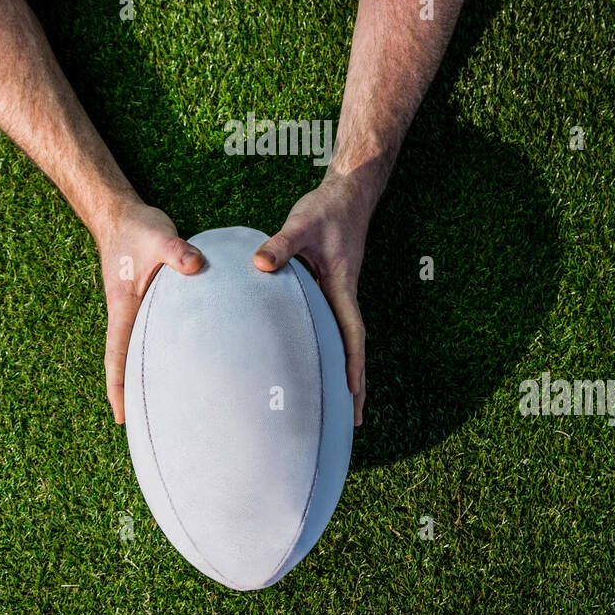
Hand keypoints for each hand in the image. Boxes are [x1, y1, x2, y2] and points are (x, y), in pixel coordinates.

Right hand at [97, 201, 203, 423]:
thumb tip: (196, 265)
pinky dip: (164, 351)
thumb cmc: (136, 229)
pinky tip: (184, 361)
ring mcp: (137, 309)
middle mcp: (128, 314)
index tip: (122, 417)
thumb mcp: (158, 236)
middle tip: (149, 426)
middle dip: (135, 393)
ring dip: (150, 374)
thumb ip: (177, 251)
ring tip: (171, 404)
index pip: (117, 356)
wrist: (120, 214)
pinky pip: (154, 333)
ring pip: (142, 349)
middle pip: (128, 361)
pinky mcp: (149, 300)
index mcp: (124, 307)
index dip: (118, 388)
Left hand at [252, 175, 371, 426]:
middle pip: (353, 347)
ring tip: (337, 404)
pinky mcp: (331, 285)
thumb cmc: (326, 208)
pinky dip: (331, 347)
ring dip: (343, 369)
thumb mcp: (302, 224)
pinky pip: (332, 324)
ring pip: (343, 338)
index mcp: (342, 286)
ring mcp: (339, 292)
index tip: (353, 396)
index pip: (352, 334)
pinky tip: (316, 359)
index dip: (353, 366)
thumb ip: (280, 244)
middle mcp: (344, 294)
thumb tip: (260, 265)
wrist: (347, 193)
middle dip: (354, 383)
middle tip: (352, 421)